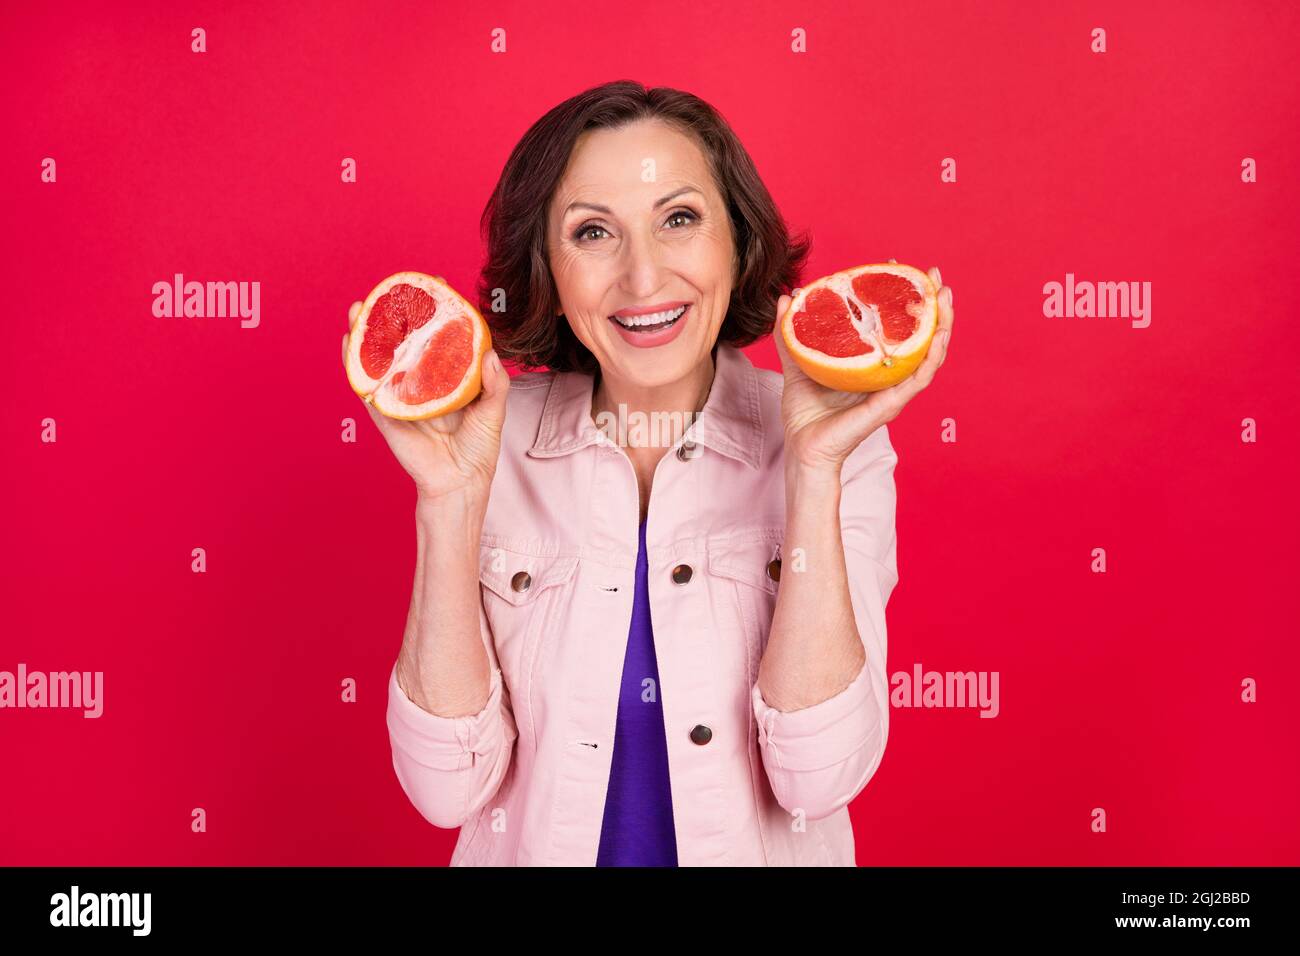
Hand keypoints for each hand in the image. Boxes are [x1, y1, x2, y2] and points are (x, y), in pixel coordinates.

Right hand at [341, 297, 509, 502]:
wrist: (460, 483)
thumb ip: (496, 383)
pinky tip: (349, 343)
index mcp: (447, 378)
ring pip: (380, 359)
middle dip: (393, 315)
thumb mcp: (494, 411)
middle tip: (390, 288)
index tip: (437, 285)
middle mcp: (421, 382)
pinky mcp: (386, 414)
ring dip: (366, 333)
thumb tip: (489, 352)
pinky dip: (356, 366)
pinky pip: (368, 387)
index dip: (437, 311)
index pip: (439, 337)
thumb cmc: (479, 449)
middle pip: (404, 342)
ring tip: (359, 309)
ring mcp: (401, 396)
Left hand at [774, 260, 953, 472]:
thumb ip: (792, 331)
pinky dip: (931, 358)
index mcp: (870, 363)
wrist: (803, 447)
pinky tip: (937, 338)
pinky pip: (918, 380)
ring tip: (945, 298)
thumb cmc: (805, 412)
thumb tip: (789, 297)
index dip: (897, 295)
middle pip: (918, 335)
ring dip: (942, 324)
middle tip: (933, 274)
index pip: (892, 325)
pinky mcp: (890, 405)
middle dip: (930, 303)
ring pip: (928, 354)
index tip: (894, 266)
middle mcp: (887, 375)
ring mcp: (892, 390)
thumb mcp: (799, 362)